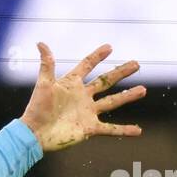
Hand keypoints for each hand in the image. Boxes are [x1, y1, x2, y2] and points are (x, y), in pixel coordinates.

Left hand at [19, 43, 145, 152]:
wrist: (34, 133)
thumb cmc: (36, 109)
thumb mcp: (43, 84)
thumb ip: (47, 64)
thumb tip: (40, 42)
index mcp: (71, 84)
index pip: (87, 66)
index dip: (97, 56)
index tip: (109, 47)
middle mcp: (82, 97)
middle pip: (105, 81)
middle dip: (121, 72)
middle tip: (136, 64)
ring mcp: (87, 112)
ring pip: (112, 102)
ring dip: (128, 96)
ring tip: (143, 90)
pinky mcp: (89, 128)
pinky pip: (110, 129)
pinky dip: (124, 130)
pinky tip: (138, 131)